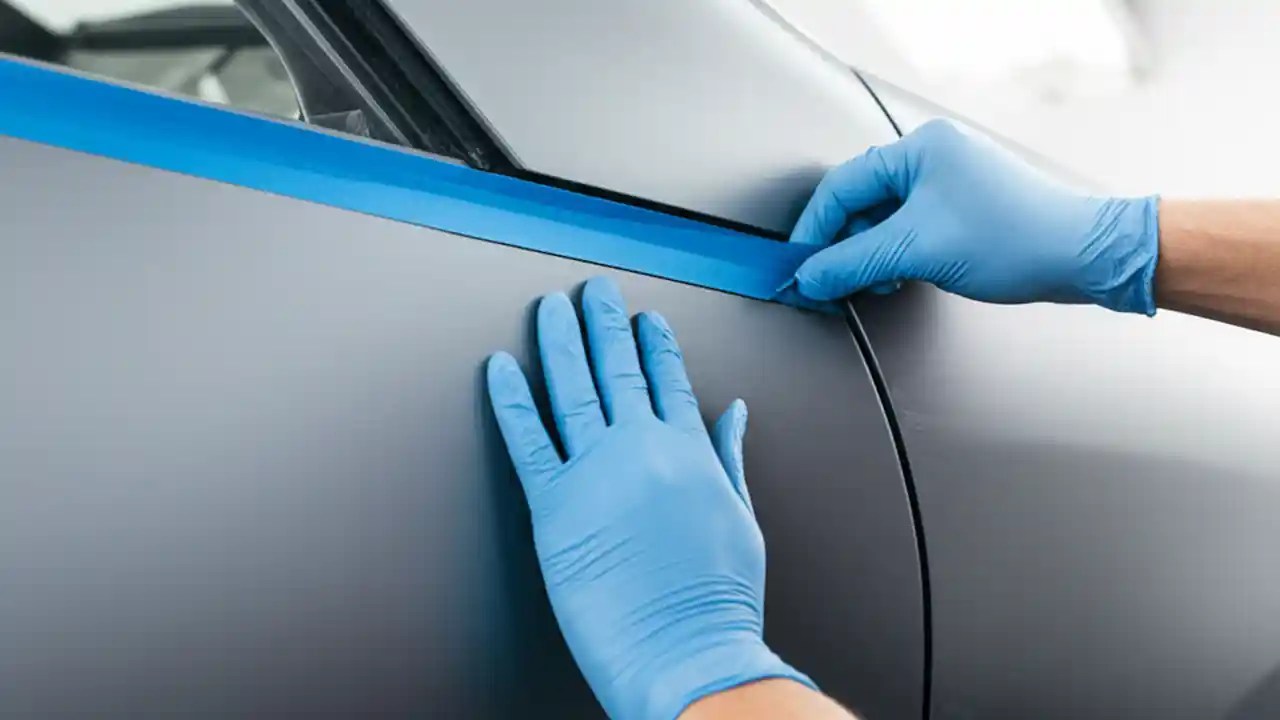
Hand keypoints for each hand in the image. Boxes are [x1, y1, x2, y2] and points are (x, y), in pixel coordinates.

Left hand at [486, 277, 810, 719]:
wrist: (688, 654)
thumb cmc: (717, 602)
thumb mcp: (741, 519)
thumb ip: (729, 459)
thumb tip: (732, 415)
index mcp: (691, 453)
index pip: (670, 378)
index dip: (655, 342)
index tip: (645, 318)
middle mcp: (643, 451)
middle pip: (618, 369)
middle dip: (605, 322)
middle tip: (594, 288)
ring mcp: (597, 475)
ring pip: (572, 389)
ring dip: (558, 340)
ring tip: (550, 307)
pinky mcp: (555, 509)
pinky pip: (527, 441)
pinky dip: (511, 400)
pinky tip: (500, 369)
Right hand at [788, 119, 1159, 313]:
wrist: (1085, 257)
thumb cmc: (1019, 239)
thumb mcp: (917, 251)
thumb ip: (853, 263)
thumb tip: (810, 276)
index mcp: (919, 149)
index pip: (842, 187)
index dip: (814, 230)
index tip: (800, 265)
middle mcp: (933, 157)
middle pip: (860, 203)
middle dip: (844, 246)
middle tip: (830, 281)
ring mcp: (949, 183)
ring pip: (884, 221)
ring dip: (870, 256)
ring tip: (872, 283)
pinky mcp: (962, 210)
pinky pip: (909, 230)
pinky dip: (895, 256)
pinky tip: (898, 277)